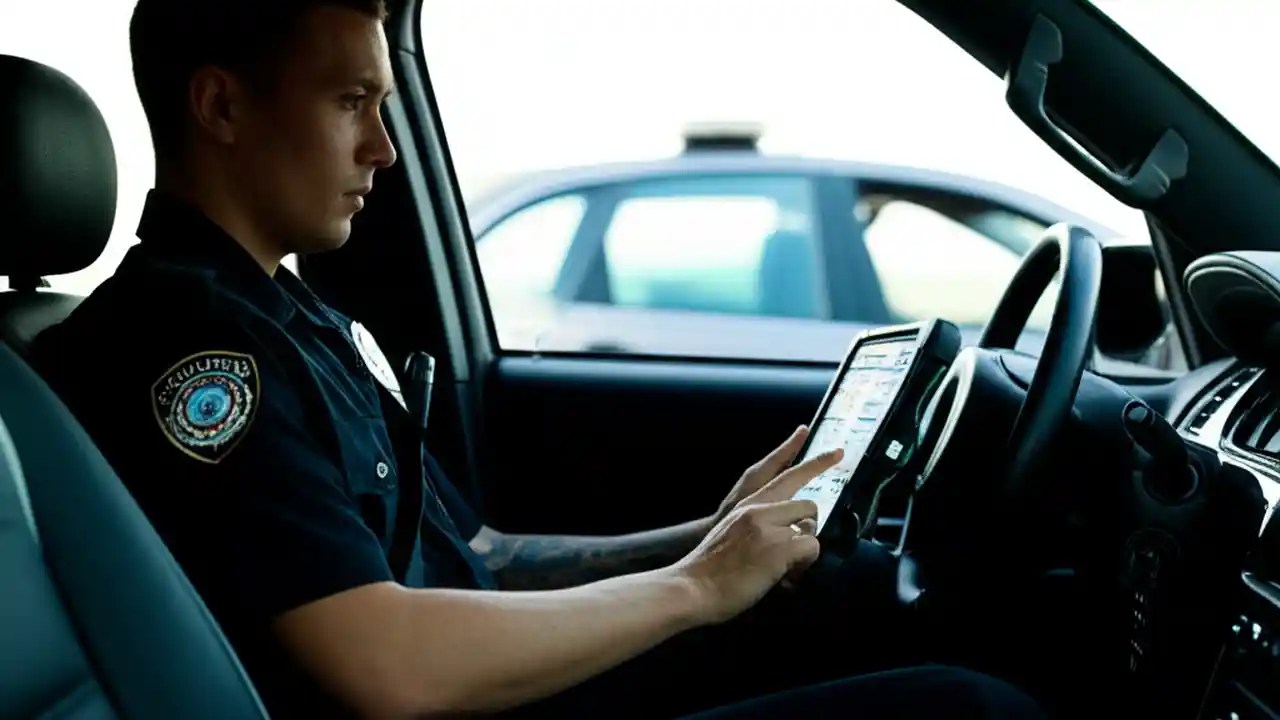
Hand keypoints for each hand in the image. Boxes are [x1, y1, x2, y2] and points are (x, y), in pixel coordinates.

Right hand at [675, 446, 842, 624]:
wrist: (691, 587)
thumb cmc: (708, 570)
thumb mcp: (730, 535)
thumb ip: (756, 528)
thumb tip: (787, 537)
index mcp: (746, 505)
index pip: (785, 475)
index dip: (814, 463)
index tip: (837, 453)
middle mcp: (758, 510)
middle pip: (807, 503)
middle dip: (811, 522)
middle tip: (811, 519)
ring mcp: (769, 527)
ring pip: (811, 528)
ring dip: (804, 549)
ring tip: (785, 568)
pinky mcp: (778, 548)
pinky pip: (811, 549)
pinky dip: (805, 565)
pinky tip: (787, 576)